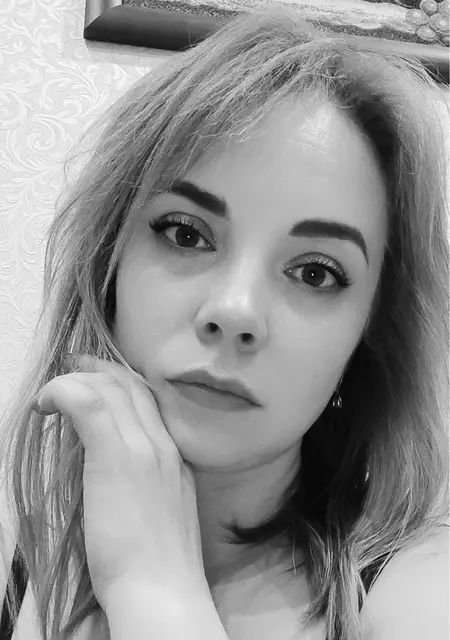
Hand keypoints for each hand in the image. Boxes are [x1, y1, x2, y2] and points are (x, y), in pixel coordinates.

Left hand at [32, 354, 208, 612]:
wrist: (161, 588)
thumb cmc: (156, 562)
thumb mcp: (159, 512)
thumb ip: (144, 483)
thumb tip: (114, 468)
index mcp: (175, 456)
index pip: (149, 401)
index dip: (120, 382)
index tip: (97, 378)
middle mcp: (164, 444)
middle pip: (131, 387)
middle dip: (98, 371)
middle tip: (72, 369)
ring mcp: (143, 447)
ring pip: (111, 389)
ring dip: (76, 382)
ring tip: (50, 395)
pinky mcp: (117, 456)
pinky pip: (88, 403)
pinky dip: (64, 393)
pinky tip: (46, 405)